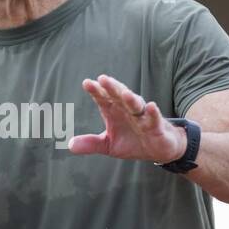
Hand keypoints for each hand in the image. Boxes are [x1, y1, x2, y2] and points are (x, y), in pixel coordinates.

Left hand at [67, 74, 186, 162]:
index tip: (87, 83)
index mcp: (114, 111)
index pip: (104, 98)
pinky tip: (150, 106)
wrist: (158, 150)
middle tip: (103, 79)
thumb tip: (70, 145)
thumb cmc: (132, 142)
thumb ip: (91, 143)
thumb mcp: (109, 145)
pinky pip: (154, 118)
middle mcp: (127, 110)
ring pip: (136, 105)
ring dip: (131, 99)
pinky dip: (152, 113)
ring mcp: (142, 117)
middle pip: (119, 96)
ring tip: (125, 94)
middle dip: (112, 88)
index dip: (96, 91)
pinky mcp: (156, 126)